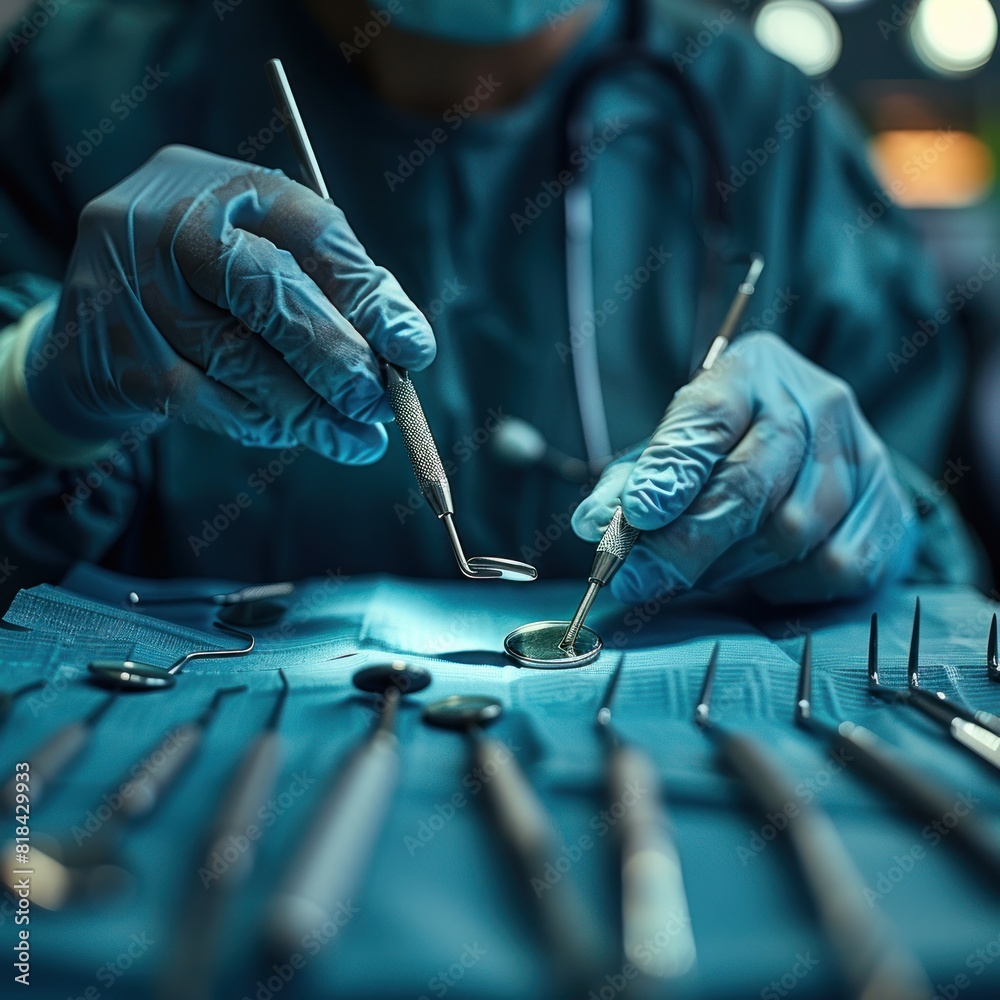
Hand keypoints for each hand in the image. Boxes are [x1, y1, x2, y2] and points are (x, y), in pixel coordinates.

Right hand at [21, 145, 434, 462]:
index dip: (367, 294)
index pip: (311, 231)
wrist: (97, 312)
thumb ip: (336, 289)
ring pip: (237, 359)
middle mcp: (166, 221)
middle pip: (266, 292)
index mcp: (224, 185)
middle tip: (380, 402)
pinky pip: (203, 401)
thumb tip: (406, 347)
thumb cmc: (215, 284)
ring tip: (356, 436)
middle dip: (335, 357)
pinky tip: (292, 432)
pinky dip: (259, 422)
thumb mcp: (274, 257)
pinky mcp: (112, 351)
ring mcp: (129, 286)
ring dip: (308, 409)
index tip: (413, 348)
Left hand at [572, 332, 916, 603]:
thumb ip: (631, 482)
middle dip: (687, 541)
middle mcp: (816, 401)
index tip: (638, 514)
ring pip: (787, 532)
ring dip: (730, 567)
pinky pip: (828, 568)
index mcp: (750, 371)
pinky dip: (782, 585)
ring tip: (700, 570)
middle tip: (638, 579)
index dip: (671, 469)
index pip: (709, 417)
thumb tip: (590, 522)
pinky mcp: (888, 509)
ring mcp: (862, 453)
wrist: (825, 457)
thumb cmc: (730, 452)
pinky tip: (759, 573)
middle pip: (749, 482)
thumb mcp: (675, 448)